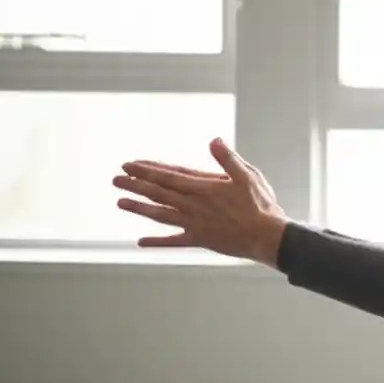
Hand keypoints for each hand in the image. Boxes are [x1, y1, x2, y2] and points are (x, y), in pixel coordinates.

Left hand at [113, 137, 289, 267]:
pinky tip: (140, 242)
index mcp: (204, 188)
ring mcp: (195, 224)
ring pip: (161, 215)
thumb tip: (214, 140)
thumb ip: (228, 159)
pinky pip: (174, 241)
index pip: (169, 176)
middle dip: (136, 185)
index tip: (129, 165)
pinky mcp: (200, 240)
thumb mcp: (249, 176)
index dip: (148, 170)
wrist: (267, 238)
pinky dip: (157, 241)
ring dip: (139, 208)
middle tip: (116, 179)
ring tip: (120, 203)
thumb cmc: (261, 205)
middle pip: (159, 194)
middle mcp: (194, 206)